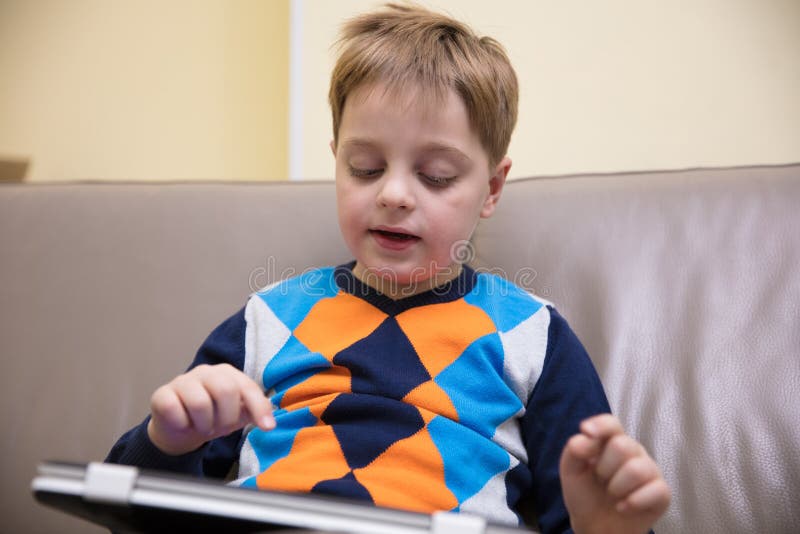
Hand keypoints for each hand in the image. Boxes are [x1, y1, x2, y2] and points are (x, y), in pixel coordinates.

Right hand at [147, 364, 274, 455]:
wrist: (180, 429)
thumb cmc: (212, 417)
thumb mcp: (238, 415)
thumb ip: (255, 412)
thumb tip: (269, 420)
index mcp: (227, 374)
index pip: (247, 387)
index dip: (259, 408)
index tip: (267, 427)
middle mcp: (206, 372)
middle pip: (225, 390)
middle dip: (226, 417)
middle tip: (220, 427)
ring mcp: (182, 380)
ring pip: (200, 403)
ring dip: (205, 424)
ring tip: (203, 426)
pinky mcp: (162, 394)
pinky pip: (175, 409)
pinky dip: (183, 424)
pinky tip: (184, 424)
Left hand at [560, 414, 670, 533]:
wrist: (594, 526)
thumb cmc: (585, 494)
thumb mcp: (571, 470)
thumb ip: (574, 449)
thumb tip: (584, 436)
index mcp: (611, 441)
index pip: (611, 423)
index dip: (601, 425)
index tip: (588, 433)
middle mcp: (634, 451)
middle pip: (623, 446)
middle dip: (604, 468)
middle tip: (600, 480)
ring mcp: (650, 471)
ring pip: (637, 469)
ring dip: (616, 487)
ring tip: (612, 494)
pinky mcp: (662, 493)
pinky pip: (656, 491)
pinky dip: (633, 502)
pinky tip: (623, 507)